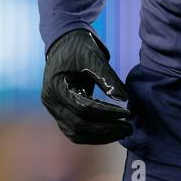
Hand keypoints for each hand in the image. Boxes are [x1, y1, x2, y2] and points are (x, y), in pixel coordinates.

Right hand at [41, 29, 132, 143]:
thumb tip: (124, 98)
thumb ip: (108, 78)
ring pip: (76, 134)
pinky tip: (112, 131)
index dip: (106, 113)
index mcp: (56, 87)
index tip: (126, 113)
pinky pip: (76, 131)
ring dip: (101, 136)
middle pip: (78, 126)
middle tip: (129, 128)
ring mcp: (54, 110)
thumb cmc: (79, 48)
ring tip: (123, 132)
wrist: (64, 44)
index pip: (82, 108)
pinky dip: (94, 135)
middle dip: (106, 130)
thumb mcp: (94, 57)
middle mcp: (51, 102)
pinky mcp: (61, 114)